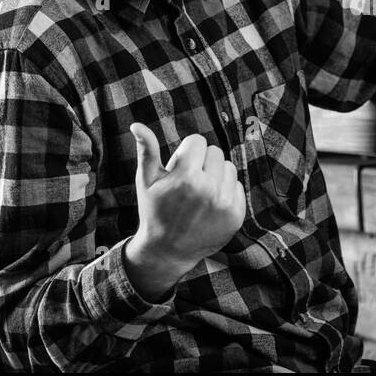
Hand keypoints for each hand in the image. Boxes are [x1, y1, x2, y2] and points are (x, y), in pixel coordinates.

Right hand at [124, 123, 244, 298]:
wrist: (167, 251)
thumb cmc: (154, 211)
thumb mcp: (146, 181)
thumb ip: (147, 150)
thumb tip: (137, 124)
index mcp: (187, 176)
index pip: (198, 141)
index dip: (186, 153)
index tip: (178, 168)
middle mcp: (209, 189)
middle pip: (215, 152)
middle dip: (202, 162)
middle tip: (188, 183)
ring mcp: (225, 203)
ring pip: (229, 167)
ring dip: (216, 176)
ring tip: (200, 193)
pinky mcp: (236, 215)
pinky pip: (238, 186)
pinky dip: (226, 192)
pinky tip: (210, 205)